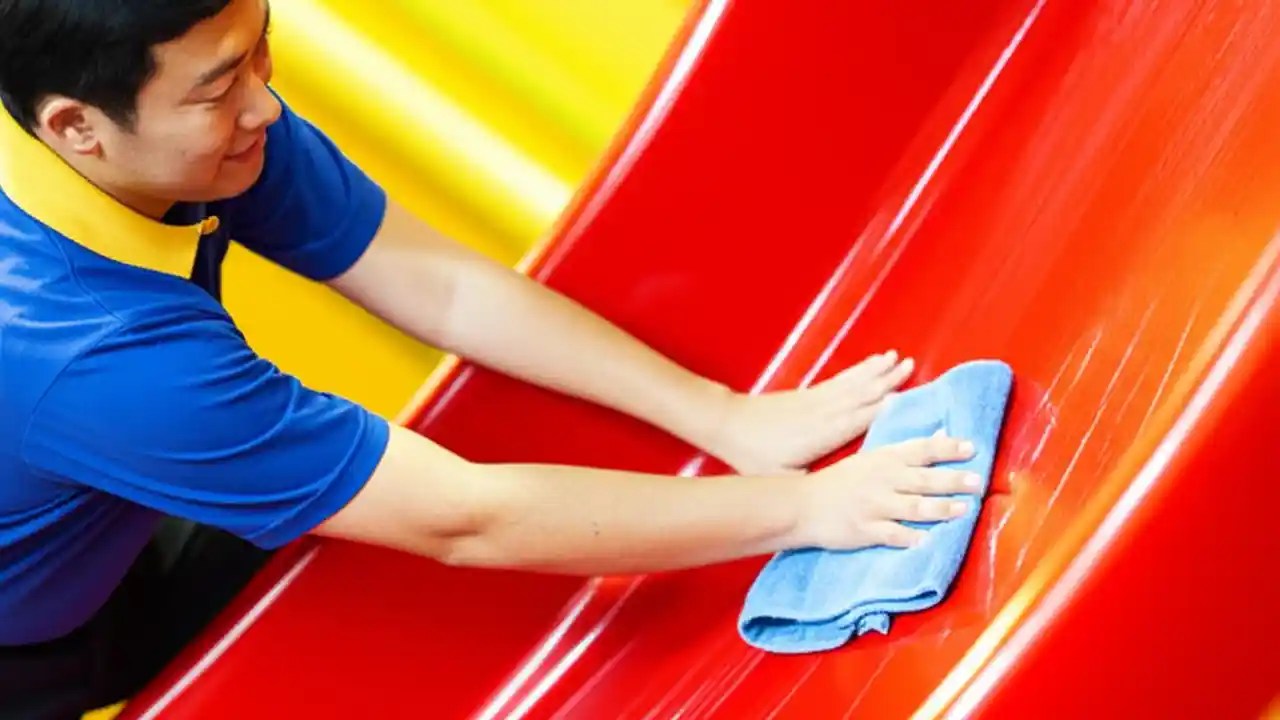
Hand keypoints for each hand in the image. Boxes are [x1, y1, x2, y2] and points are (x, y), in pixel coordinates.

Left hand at [703, 351, 914, 474]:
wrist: (728, 424)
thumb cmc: (754, 454)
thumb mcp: (786, 477)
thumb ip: (815, 481)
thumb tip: (838, 492)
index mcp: (825, 432)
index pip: (863, 417)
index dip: (887, 407)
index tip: (910, 397)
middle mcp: (826, 411)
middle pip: (864, 392)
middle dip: (889, 380)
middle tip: (912, 367)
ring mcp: (817, 399)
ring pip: (854, 381)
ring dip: (876, 370)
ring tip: (897, 359)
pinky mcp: (808, 393)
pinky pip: (841, 379)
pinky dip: (858, 370)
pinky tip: (868, 364)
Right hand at [794, 433, 978, 549]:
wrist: (802, 505)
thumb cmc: (840, 481)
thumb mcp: (870, 460)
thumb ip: (904, 454)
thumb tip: (941, 439)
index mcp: (884, 459)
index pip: (921, 450)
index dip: (947, 449)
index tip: (971, 448)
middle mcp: (882, 480)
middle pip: (923, 479)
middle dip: (952, 480)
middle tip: (977, 482)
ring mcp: (874, 506)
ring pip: (913, 507)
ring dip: (940, 509)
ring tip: (963, 510)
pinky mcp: (865, 530)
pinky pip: (893, 535)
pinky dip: (911, 538)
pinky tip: (928, 541)